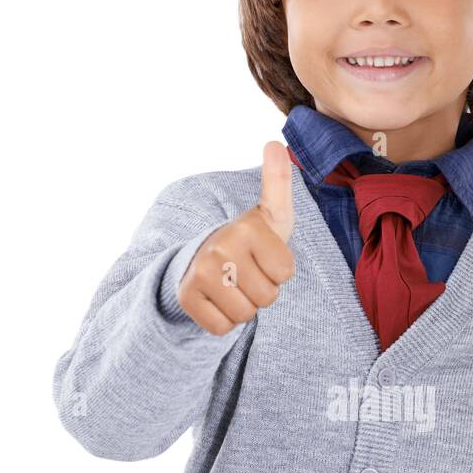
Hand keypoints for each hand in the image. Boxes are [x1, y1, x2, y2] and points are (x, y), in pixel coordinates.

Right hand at [177, 140, 295, 333]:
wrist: (204, 258)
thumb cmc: (251, 240)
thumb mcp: (271, 214)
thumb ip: (278, 182)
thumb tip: (274, 143)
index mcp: (247, 227)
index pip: (286, 273)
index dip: (280, 270)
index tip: (264, 255)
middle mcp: (220, 247)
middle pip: (267, 298)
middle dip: (263, 290)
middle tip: (247, 272)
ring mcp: (200, 272)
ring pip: (245, 315)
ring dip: (244, 306)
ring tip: (234, 285)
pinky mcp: (186, 297)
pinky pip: (222, 328)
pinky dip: (224, 321)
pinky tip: (218, 300)